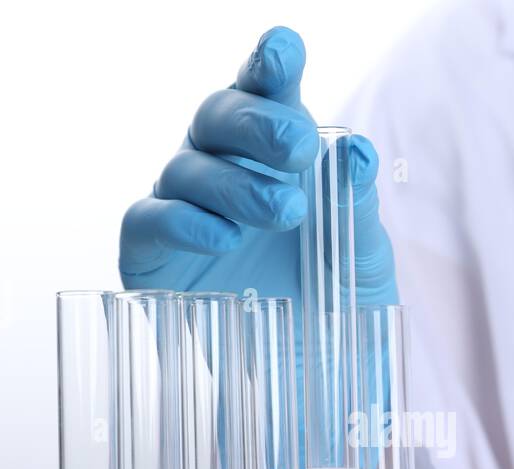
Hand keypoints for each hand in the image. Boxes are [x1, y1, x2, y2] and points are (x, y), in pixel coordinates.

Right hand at [118, 26, 396, 305]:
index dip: (269, 63)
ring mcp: (184, 206)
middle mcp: (224, 166)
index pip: (266, 89)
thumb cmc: (336, 304)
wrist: (310, 374)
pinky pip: (151, 220)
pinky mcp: (150, 253)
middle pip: (217, 114)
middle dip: (256, 124)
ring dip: (234, 185)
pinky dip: (185, 223)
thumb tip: (357, 152)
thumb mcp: (362, 257)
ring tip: (283, 216)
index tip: (284, 50)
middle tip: (298, 149)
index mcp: (276, 150)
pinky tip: (225, 239)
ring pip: (186, 167)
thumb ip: (358, 205)